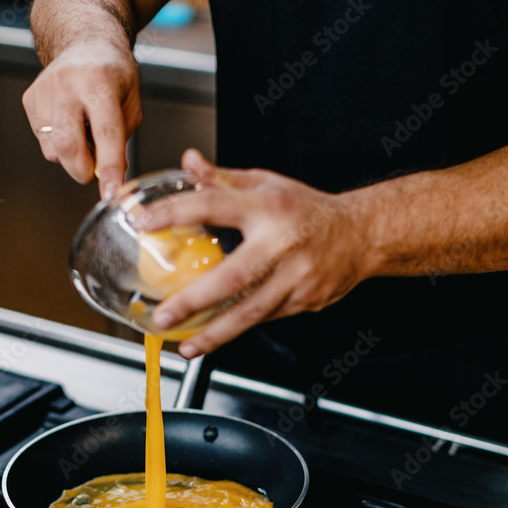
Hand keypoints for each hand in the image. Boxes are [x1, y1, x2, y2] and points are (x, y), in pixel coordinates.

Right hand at [22, 40, 141, 195]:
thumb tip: (112, 173)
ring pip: (54, 150)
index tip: (111, 194)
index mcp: (99, 82)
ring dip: (73, 156)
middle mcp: (67, 85)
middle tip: (96, 168)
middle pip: (69, 147)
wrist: (82, 40)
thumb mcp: (132, 100)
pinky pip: (44, 141)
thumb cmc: (112, 72)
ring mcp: (44, 92)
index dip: (109, 168)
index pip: (105, 134)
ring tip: (84, 131)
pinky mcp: (30, 100)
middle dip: (84, 171)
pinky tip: (70, 123)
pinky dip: (60, 144)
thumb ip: (123, 137)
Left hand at [143, 150, 380, 357]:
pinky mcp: (304, 301)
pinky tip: (212, 338)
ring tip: (185, 345)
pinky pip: (264, 319)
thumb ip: (223, 179)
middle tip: (164, 315)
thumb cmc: (307, 210)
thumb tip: (188, 162)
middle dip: (196, 300)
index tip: (145, 224)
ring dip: (215, 333)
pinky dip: (236, 330)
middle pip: (235, 278)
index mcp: (269, 207)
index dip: (177, 213)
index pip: (215, 205)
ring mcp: (296, 277)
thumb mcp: (266, 184)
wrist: (362, 235)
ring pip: (251, 312)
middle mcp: (283, 244)